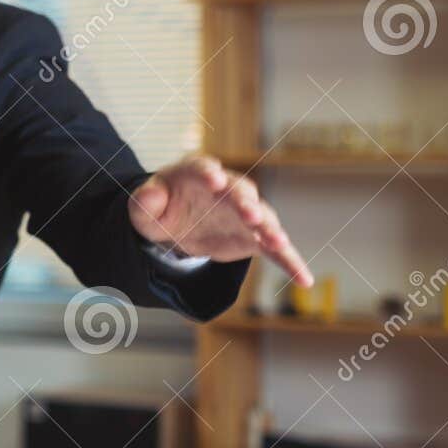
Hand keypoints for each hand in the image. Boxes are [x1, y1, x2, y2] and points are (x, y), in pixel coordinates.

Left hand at [129, 155, 311, 285]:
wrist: (178, 223)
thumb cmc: (161, 209)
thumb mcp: (143, 207)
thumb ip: (144, 201)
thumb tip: (149, 195)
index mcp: (198, 173)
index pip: (204, 168)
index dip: (209, 172)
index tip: (213, 178)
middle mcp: (228, 189)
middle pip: (241, 192)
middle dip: (246, 203)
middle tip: (251, 215)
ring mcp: (246, 213)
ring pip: (263, 219)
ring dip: (271, 230)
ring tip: (278, 242)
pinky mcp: (255, 237)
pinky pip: (277, 250)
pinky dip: (290, 263)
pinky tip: (304, 280)